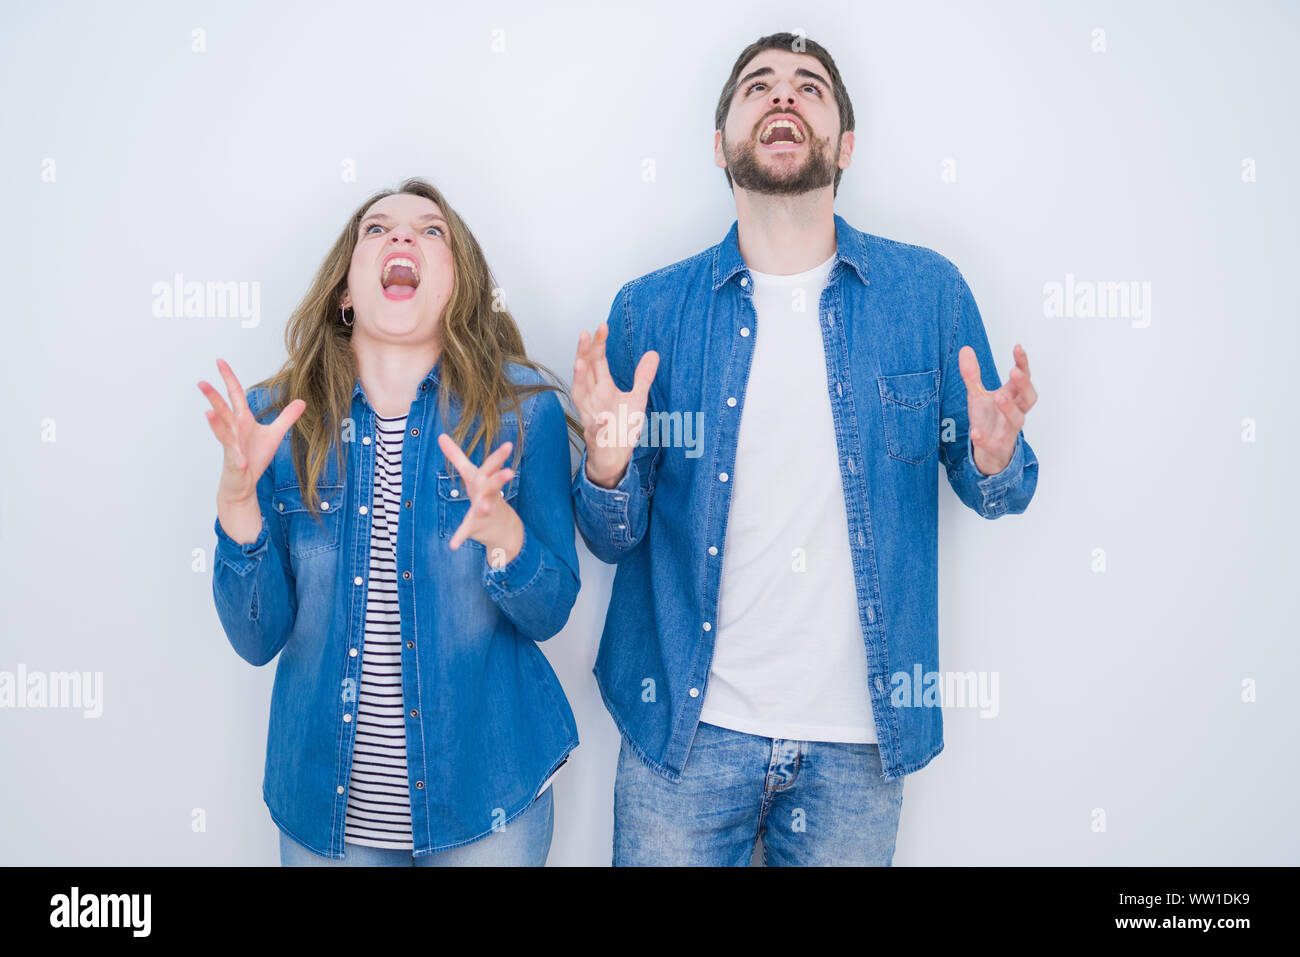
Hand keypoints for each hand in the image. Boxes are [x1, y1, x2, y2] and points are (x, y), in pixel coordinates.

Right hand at [199, 359, 303, 541]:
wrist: (243, 483)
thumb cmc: (254, 458)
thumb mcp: (274, 435)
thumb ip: (286, 418)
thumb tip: (301, 401)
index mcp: (242, 420)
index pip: (234, 395)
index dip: (228, 378)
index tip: (219, 361)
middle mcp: (234, 430)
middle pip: (223, 410)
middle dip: (213, 396)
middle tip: (201, 381)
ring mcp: (231, 446)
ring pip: (222, 432)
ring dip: (215, 422)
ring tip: (208, 411)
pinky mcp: (235, 463)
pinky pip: (235, 458)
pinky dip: (238, 458)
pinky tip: (240, 459)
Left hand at [437, 433, 522, 567]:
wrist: (504, 529)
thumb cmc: (485, 495)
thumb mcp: (471, 475)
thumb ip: (456, 455)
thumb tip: (440, 435)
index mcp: (485, 480)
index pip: (493, 466)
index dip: (500, 456)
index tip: (510, 445)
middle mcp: (487, 494)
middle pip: (494, 484)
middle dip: (500, 478)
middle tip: (510, 473)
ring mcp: (484, 510)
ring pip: (485, 507)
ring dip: (485, 506)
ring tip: (483, 507)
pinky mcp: (476, 526)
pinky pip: (467, 530)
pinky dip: (459, 536)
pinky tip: (452, 545)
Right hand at [572, 322, 658, 487]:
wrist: (614, 457)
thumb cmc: (621, 426)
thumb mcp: (637, 398)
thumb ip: (643, 377)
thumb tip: (653, 353)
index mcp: (602, 388)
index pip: (597, 361)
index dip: (598, 344)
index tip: (602, 326)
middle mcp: (592, 399)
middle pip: (585, 372)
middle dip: (584, 353)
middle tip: (586, 334)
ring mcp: (591, 417)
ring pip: (580, 397)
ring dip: (579, 381)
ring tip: (580, 364)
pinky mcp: (597, 437)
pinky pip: (595, 430)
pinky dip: (597, 425)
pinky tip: (602, 418)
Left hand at [960, 343, 1037, 475]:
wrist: (987, 452)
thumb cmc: (988, 420)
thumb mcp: (977, 395)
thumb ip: (972, 375)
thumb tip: (965, 349)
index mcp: (1012, 397)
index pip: (1023, 378)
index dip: (1022, 363)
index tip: (1018, 347)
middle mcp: (1015, 412)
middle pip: (1028, 398)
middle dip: (1024, 384)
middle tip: (1014, 371)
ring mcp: (1008, 431)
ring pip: (1017, 420)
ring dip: (1009, 408)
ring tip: (998, 396)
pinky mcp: (996, 447)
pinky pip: (993, 443)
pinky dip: (985, 439)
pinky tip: (975, 432)